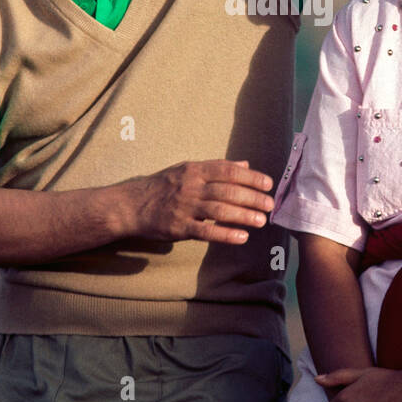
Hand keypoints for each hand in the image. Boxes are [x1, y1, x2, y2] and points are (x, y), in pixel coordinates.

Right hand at [114, 160, 273, 244]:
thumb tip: (245, 164)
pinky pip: (206, 231)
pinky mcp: (179, 227)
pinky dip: (226, 234)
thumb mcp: (187, 169)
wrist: (131, 205)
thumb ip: (216, 167)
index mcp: (194, 170)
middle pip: (228, 190)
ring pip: (220, 210)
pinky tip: (242, 237)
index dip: (251, 177)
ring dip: (244, 215)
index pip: (228, 170)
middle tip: (270, 205)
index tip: (268, 184)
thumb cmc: (162, 186)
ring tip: (262, 220)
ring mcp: (185, 207)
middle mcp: (191, 186)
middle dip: (252, 197)